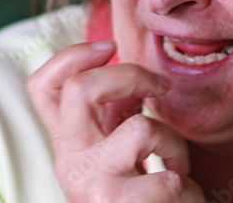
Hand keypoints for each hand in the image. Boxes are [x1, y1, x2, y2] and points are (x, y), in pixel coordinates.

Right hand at [27, 40, 205, 201]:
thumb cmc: (137, 201)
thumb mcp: (117, 157)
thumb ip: (115, 122)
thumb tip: (129, 82)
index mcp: (67, 146)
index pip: (43, 88)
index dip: (71, 56)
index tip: (109, 46)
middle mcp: (70, 163)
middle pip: (82, 89)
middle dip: (132, 75)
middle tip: (160, 89)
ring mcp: (92, 185)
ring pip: (143, 130)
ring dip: (176, 146)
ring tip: (179, 170)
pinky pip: (171, 178)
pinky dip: (190, 191)